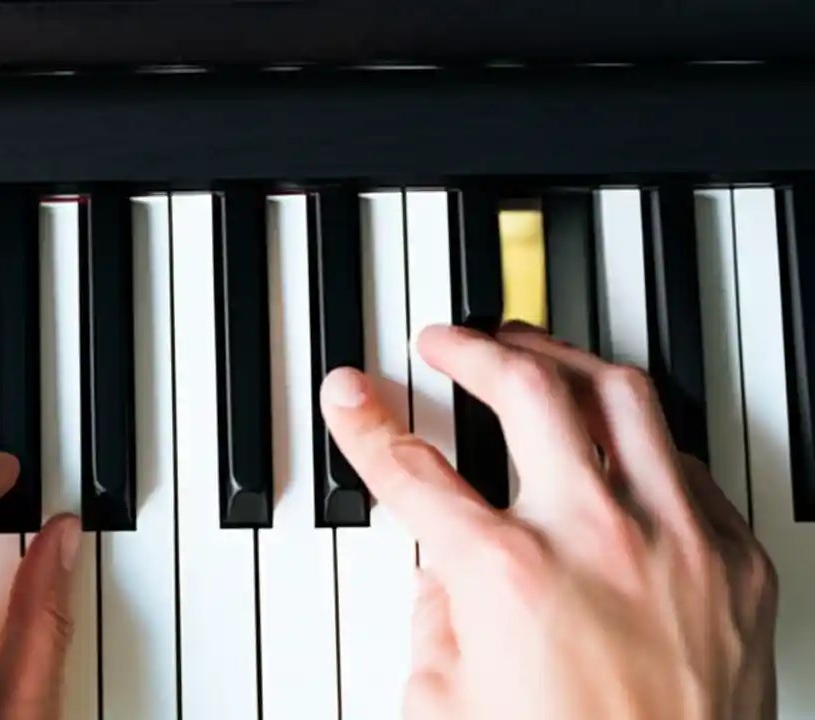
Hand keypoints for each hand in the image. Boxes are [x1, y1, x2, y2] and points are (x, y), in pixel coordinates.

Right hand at [320, 323, 777, 719]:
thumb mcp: (444, 706)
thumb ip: (434, 622)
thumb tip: (442, 571)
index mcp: (506, 577)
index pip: (412, 469)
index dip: (366, 422)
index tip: (351, 392)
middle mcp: (595, 542)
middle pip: (525, 390)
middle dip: (471, 350)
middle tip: (445, 343)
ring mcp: (678, 544)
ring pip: (621, 399)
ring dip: (562, 360)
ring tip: (529, 352)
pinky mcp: (738, 565)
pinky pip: (687, 465)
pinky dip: (639, 440)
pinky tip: (614, 443)